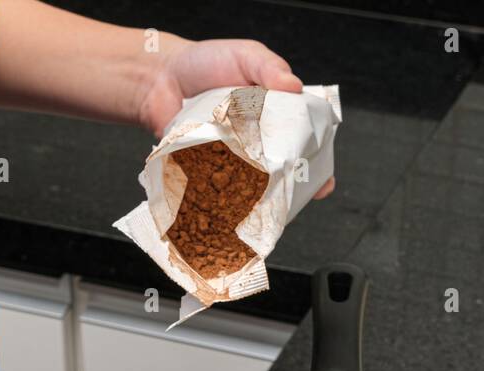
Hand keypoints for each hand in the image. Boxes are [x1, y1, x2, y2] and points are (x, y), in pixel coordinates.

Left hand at [140, 37, 335, 197]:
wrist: (160, 78)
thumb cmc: (206, 63)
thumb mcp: (246, 55)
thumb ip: (269, 67)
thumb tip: (293, 85)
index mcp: (276, 114)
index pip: (304, 140)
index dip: (317, 161)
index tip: (324, 179)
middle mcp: (258, 140)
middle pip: (283, 170)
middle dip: (292, 187)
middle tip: (294, 193)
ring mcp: (234, 157)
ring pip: (255, 184)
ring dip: (260, 196)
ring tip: (266, 202)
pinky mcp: (209, 167)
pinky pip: (222, 186)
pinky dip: (227, 195)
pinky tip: (233, 201)